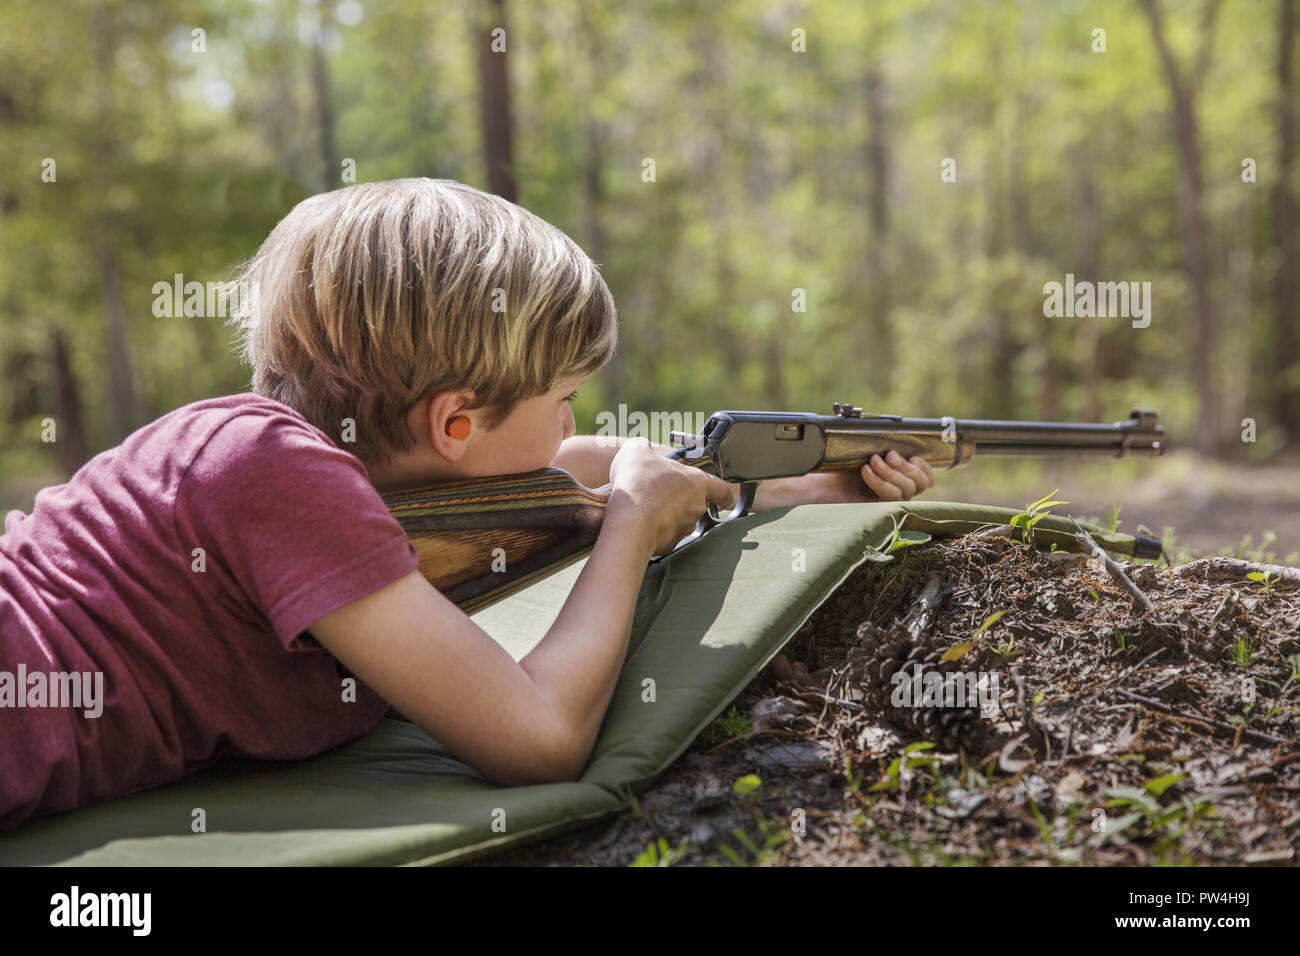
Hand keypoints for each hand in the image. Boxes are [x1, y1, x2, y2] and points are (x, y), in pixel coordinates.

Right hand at [606, 437, 736, 556]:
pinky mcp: (670, 544)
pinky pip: (665, 535)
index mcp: (697, 482)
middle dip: (682, 500)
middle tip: (662, 494)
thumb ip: (645, 448)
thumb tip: (642, 451)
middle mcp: (696, 506)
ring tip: (645, 507)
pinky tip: (640, 522)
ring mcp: (684, 527)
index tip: (723, 498)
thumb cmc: (637, 483)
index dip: (724, 493)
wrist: (627, 520)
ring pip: (681, 520)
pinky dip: (656, 530)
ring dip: (668, 515)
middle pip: (697, 503)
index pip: (722, 489)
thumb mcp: (637, 450)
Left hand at [771, 450, 936, 505]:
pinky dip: (879, 481)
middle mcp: (897, 491)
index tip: (912, 455)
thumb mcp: (863, 451)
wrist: (818, 484)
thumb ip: (880, 445)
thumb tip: (892, 431)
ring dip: (891, 473)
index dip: (924, 467)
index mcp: (899, 477)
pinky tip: (865, 471)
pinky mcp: (876, 510)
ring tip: (872, 461)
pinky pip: (889, 497)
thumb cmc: (839, 467)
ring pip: (906, 490)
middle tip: (889, 454)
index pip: (926, 479)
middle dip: (906, 466)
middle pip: (920, 483)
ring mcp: (887, 502)